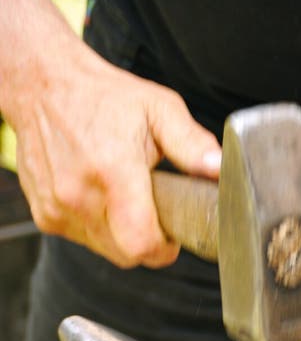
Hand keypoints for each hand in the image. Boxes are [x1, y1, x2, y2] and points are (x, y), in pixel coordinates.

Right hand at [1, 0, 221, 268]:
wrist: (42, 85)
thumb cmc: (103, 97)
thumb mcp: (158, 108)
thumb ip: (192, 143)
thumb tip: (219, 170)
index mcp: (113, 173)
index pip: (142, 245)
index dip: (164, 250)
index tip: (172, 235)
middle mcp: (80, 195)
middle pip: (126, 255)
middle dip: (145, 241)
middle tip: (152, 210)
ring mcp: (58, 208)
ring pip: (104, 250)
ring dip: (120, 235)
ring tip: (123, 196)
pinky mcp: (45, 214)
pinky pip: (82, 238)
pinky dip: (95, 227)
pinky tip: (98, 195)